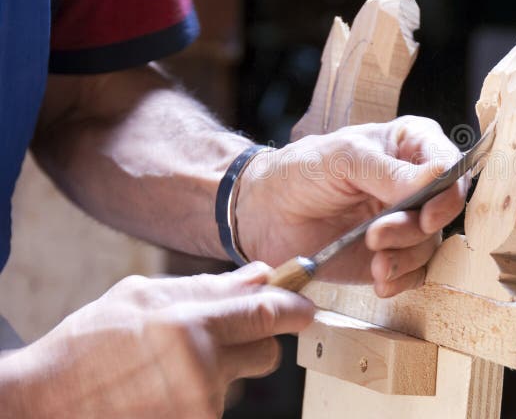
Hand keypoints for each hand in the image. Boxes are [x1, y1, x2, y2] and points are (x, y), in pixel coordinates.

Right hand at [0, 263, 312, 417]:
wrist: (45, 403)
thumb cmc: (89, 343)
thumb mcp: (143, 295)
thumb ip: (208, 287)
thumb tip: (260, 275)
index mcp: (189, 325)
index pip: (267, 315)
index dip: (295, 308)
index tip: (306, 306)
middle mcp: (202, 369)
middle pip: (267, 354)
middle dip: (257, 340)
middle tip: (226, 333)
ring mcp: (199, 406)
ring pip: (238, 379)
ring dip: (221, 367)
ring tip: (172, 363)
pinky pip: (217, 402)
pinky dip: (201, 391)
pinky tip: (165, 385)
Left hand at [236, 116, 467, 296]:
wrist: (264, 214)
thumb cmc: (301, 171)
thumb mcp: (342, 159)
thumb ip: (390, 171)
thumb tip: (438, 178)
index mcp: (410, 145)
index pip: (450, 165)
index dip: (447, 191)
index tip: (426, 213)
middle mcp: (415, 184)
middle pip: (444, 210)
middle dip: (415, 228)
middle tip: (378, 235)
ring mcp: (404, 221)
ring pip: (430, 244)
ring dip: (404, 257)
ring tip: (373, 261)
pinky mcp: (392, 255)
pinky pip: (415, 273)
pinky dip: (400, 279)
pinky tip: (379, 280)